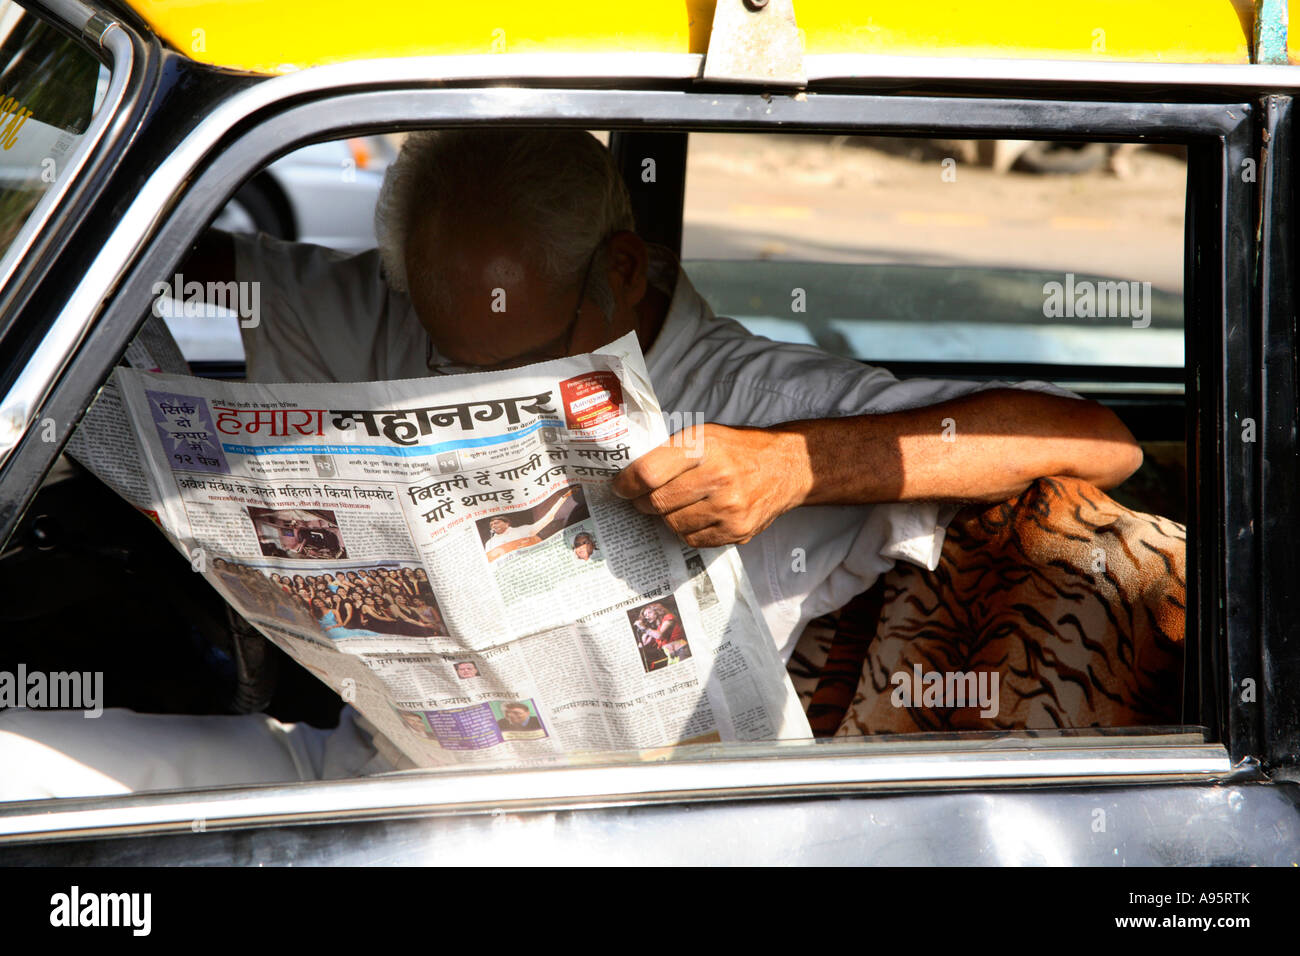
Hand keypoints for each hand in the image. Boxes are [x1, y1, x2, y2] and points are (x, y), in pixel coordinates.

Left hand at [612, 423, 809, 546]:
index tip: (620, 488)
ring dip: (666, 517)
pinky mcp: (737, 531)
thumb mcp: (704, 435)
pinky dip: (687, 530)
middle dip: (642, 503)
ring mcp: (729, 509)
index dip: (626, 484)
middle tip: (641, 499)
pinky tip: (696, 515)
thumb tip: (629, 475)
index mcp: (705, 448)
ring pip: (672, 525)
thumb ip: (670, 453)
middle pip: (657, 503)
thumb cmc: (738, 449)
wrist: (786, 467)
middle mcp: (718, 478)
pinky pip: (693, 540)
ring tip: (675, 504)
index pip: (649, 474)